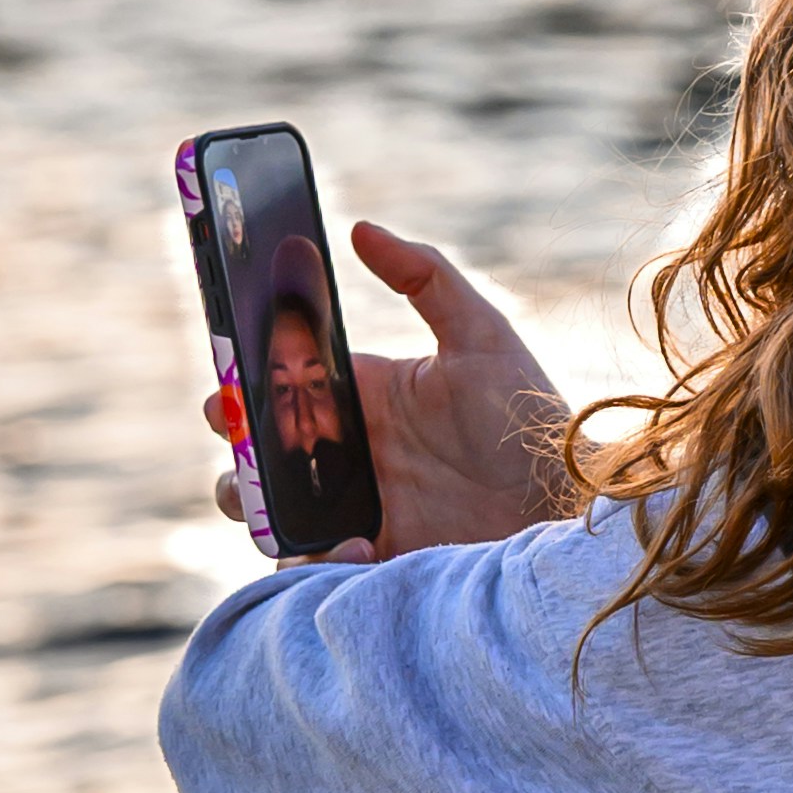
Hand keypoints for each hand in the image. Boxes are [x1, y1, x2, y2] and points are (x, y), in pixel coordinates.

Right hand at [196, 218, 573, 557]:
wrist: (561, 507)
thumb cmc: (525, 418)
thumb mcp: (482, 337)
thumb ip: (427, 278)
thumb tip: (362, 228)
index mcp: (362, 396)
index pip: (281, 379)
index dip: (243, 374)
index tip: (231, 371)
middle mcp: (347, 450)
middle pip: (255, 444)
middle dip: (233, 438)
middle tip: (241, 430)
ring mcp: (349, 506)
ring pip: (263, 505)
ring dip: (251, 498)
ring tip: (270, 492)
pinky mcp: (365, 559)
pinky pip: (307, 563)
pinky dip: (313, 558)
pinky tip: (361, 542)